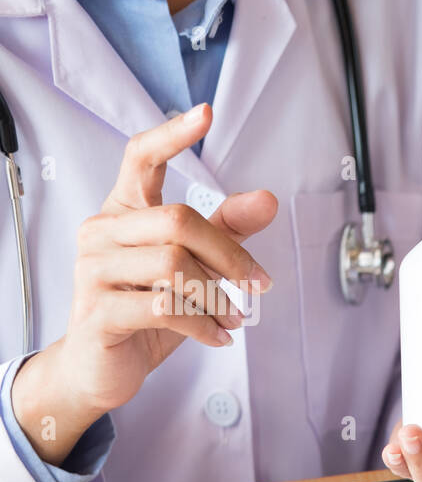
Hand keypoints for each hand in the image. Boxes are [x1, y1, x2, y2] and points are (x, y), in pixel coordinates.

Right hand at [12, 104, 276, 465]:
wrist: (100, 367)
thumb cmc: (146, 311)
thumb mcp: (194, 269)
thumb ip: (227, 232)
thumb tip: (268, 199)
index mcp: (123, 212)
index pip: (141, 157)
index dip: (173, 134)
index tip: (206, 113)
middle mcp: (101, 232)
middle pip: (179, 220)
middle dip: (231, 255)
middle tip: (259, 284)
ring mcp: (93, 270)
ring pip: (174, 267)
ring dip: (219, 297)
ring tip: (234, 317)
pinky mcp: (98, 311)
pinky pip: (165, 308)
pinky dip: (204, 324)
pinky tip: (219, 336)